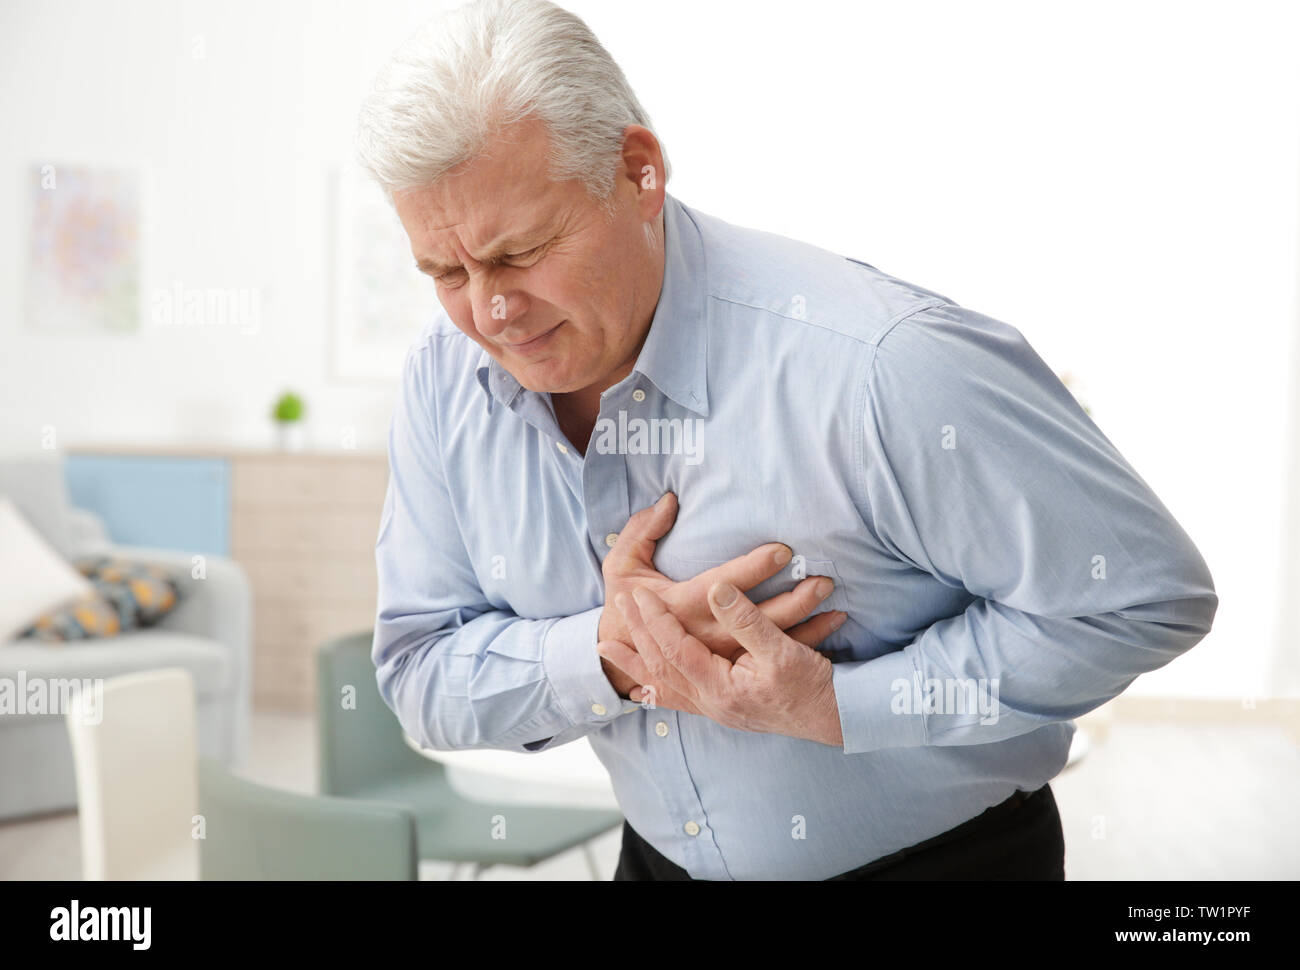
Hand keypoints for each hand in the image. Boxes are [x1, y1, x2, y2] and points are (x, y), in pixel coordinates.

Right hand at [597, 493, 844, 693]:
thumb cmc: (627, 603)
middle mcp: (704, 635)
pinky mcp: (733, 665)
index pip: (723, 586)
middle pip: (757, 620)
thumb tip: (669, 499)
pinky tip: (831, 625)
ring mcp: (721, 655)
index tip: (783, 551)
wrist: (623, 653)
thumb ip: (642, 529)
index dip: (753, 568)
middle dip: (793, 601)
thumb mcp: (621, 564)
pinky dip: (806, 642)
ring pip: (770, 642)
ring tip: (832, 600)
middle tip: (822, 579)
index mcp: (680, 606)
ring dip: (807, 623)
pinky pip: (774, 656)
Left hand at [598, 583, 845, 746]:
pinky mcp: (722, 710)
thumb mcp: (783, 649)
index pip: (675, 650)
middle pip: (660, 667)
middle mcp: (710, 703)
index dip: (655, 620)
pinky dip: (654, 687)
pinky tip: (641, 685)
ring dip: (634, 663)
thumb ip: (747, 619)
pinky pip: (677, 699)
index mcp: (721, 688)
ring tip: (607, 647)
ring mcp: (714, 710)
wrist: (836, 719)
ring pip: (662, 685)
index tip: (639, 593)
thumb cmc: (812, 686)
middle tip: (618, 604)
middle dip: (637, 634)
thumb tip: (718, 589)